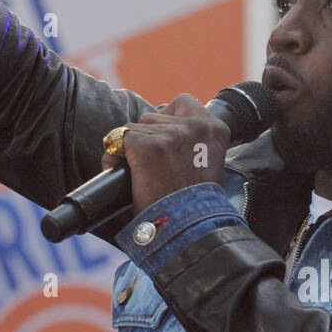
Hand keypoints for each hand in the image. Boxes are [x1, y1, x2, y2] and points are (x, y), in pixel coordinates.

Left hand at [100, 94, 230, 213]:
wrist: (188, 228)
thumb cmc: (198, 206)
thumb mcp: (211, 166)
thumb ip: (198, 145)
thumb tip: (170, 135)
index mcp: (215, 129)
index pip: (184, 103)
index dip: (167, 117)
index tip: (163, 136)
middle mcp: (195, 126)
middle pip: (154, 114)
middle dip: (147, 135)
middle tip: (150, 162)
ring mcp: (170, 135)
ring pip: (136, 127)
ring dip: (132, 147)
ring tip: (139, 172)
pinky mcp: (147, 146)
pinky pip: (119, 139)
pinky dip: (115, 156)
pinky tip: (123, 171)